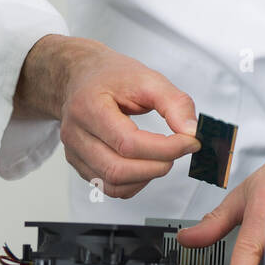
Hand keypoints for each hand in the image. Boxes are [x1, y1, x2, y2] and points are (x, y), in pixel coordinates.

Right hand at [15, 34, 201, 197]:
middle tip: (179, 150)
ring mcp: (74, 152)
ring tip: (163, 157)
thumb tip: (191, 132)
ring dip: (147, 177)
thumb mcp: (148, 78)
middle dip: (158, 166)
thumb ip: (174, 103)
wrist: (81, 77)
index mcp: (89, 107)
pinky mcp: (79, 164)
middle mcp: (75, 133)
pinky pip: (108, 187)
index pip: (128, 143)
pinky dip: (134, 183)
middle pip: (118, 169)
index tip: (189, 141)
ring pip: (112, 185)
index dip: (165, 148)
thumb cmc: (111, 76)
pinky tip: (146, 165)